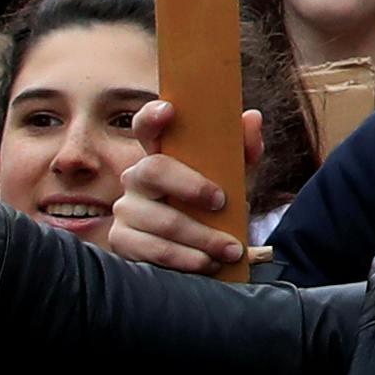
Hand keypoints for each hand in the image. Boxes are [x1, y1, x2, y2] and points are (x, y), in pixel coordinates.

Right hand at [92, 102, 257, 272]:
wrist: (208, 250)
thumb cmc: (218, 205)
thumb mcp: (237, 178)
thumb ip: (245, 149)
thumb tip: (251, 118)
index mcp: (160, 153)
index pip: (146, 127)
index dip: (152, 117)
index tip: (170, 110)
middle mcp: (136, 176)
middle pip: (154, 171)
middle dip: (191, 187)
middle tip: (222, 202)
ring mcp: (125, 209)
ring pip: (160, 219)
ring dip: (200, 236)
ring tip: (230, 249)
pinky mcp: (122, 240)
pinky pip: (152, 249)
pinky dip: (185, 259)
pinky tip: (206, 263)